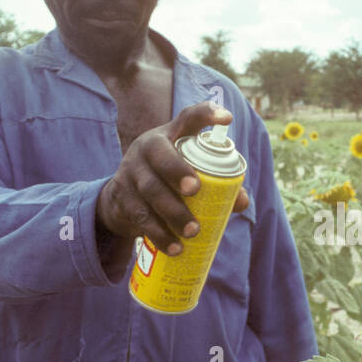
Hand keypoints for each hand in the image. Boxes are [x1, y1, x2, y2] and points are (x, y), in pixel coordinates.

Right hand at [96, 102, 249, 255]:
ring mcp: (130, 172)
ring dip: (172, 212)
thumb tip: (241, 201)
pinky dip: (160, 234)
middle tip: (196, 190)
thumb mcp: (185, 173)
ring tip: (193, 231)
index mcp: (168, 136)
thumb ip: (216, 182)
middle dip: (177, 171)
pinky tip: (175, 247)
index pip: (188, 118)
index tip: (227, 118)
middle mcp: (146, 148)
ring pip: (149, 190)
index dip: (206, 114)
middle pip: (160, 156)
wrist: (120, 200)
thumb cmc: (165, 181)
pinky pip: (140, 217)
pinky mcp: (121, 199)